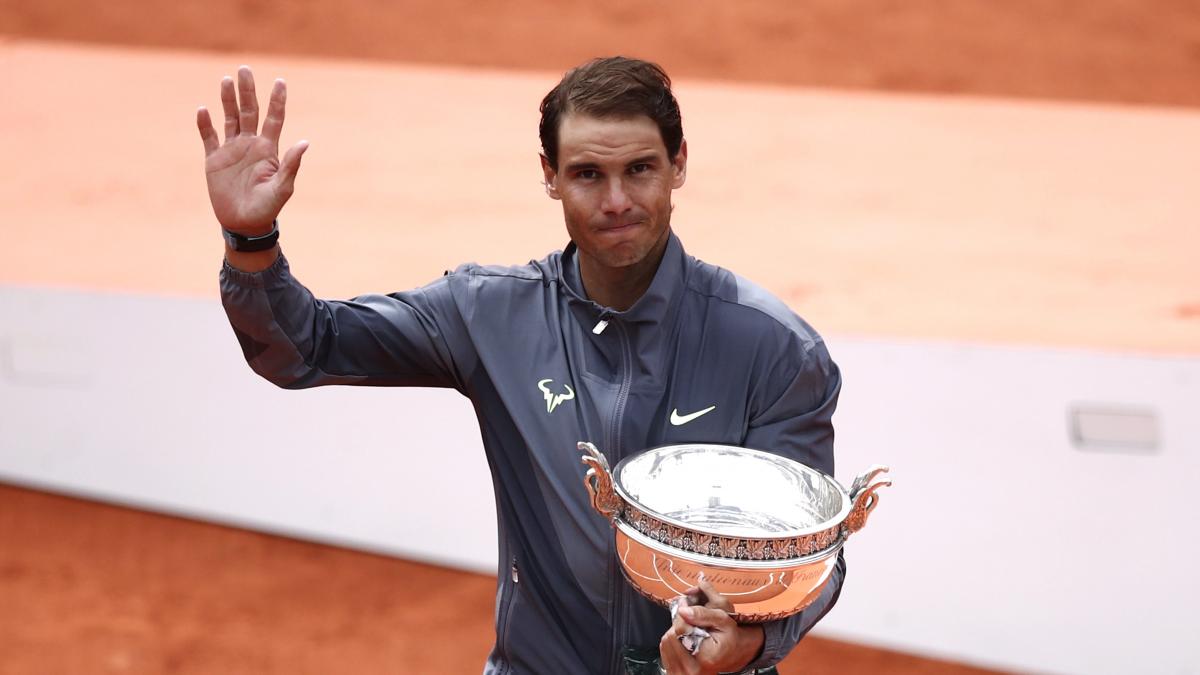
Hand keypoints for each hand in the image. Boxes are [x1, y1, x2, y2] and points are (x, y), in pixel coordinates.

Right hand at [196, 65, 307, 235]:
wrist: (244, 224)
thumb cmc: (267, 208)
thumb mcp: (282, 188)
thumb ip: (291, 165)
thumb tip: (305, 142)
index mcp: (268, 149)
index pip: (274, 118)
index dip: (277, 100)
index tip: (280, 81)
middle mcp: (250, 145)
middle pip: (249, 111)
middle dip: (247, 91)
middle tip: (244, 69)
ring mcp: (232, 150)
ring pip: (230, 118)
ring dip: (227, 100)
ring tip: (226, 80)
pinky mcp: (214, 159)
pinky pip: (208, 137)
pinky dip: (205, 124)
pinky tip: (203, 110)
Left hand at [659, 580, 764, 674]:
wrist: (733, 653)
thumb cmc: (730, 638)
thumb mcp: (723, 621)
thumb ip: (703, 614)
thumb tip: (683, 610)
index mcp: (705, 657)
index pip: (681, 630)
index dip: (682, 614)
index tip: (685, 606)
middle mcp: (692, 669)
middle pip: (671, 636)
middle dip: (678, 623)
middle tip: (688, 617)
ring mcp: (683, 673)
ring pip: (666, 642)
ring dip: (674, 631)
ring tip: (689, 629)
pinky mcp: (675, 672)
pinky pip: (665, 650)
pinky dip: (672, 640)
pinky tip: (685, 638)